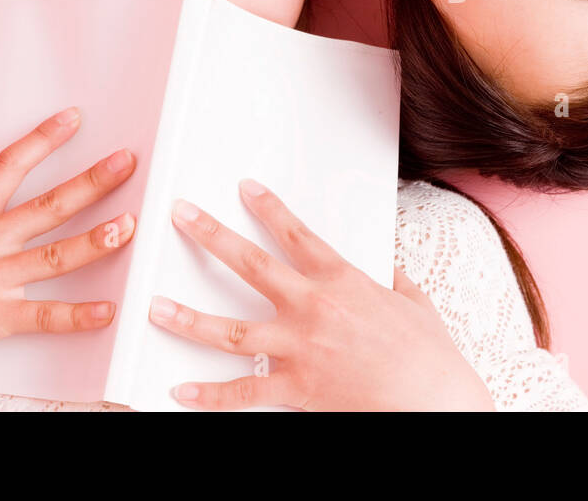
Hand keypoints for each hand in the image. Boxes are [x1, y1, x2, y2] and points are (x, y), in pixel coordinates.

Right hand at [0, 106, 137, 410]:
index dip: (43, 140)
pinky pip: (45, 315)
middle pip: (47, 206)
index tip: (72, 120)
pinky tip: (107, 310)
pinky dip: (78, 315)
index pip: (7, 167)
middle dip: (92, 182)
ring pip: (55, 256)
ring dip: (97, 240)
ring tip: (129, 226)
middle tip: (126, 163)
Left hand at [148, 178, 495, 411]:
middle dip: (211, 236)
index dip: (267, 207)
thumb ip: (393, 283)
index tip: (244, 188)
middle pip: (251, 265)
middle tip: (182, 216)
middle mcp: (313, 307)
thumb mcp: (415, 303)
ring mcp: (300, 348)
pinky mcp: (297, 388)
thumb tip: (388, 271)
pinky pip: (243, 392)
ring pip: (230, 331)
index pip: (296, 233)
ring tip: (154, 307)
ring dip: (188, 318)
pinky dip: (208, 396)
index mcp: (342, 280)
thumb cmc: (429, 354)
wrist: (434, 398)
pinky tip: (179, 391)